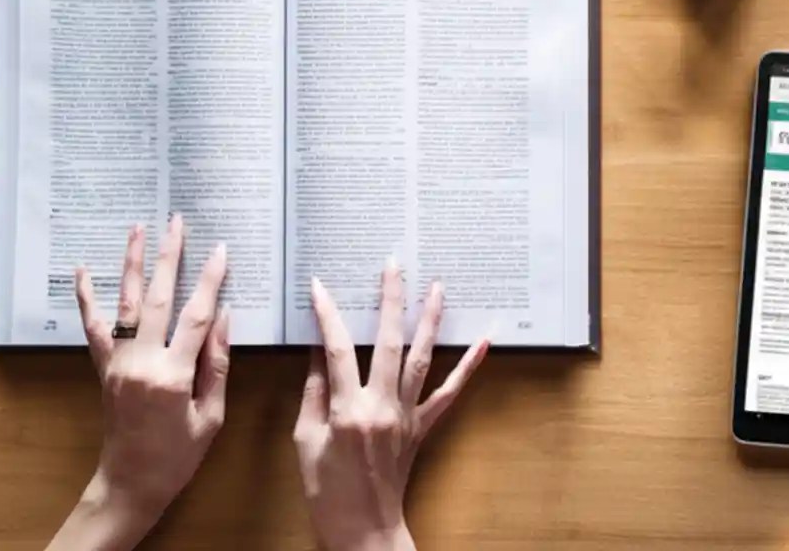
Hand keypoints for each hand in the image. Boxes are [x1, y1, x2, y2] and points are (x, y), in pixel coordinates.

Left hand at [47, 215, 230, 550]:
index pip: (196, 317)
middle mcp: (141, 362)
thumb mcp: (211, 416)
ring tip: (138, 229)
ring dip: (132, 264)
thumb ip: (216, 365)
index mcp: (173, 375)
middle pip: (159, 299)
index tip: (220, 250)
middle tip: (177, 222)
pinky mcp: (104, 368)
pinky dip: (88, 298)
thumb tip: (223, 317)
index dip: (210, 281)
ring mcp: (118, 363)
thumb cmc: (179, 457)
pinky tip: (84, 271)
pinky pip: (94, 328)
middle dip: (170, 256)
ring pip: (126, 304)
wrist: (130, 483)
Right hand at [294, 259, 489, 550]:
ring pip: (420, 359)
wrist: (363, 530)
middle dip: (390, 300)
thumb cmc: (326, 491)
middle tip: (394, 265)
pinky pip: (449, 393)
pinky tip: (483, 343)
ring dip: (428, 320)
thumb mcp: (305, 441)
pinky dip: (467, 367)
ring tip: (437, 287)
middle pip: (386, 342)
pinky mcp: (422, 428)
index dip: (327, 314)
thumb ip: (313, 394)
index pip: (336, 349)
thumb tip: (317, 353)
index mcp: (346, 410)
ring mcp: (406, 416)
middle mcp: (381, 407)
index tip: (320, 286)